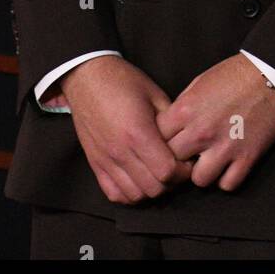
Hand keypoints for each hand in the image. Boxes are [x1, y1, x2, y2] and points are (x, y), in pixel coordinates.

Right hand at [61, 55, 195, 204]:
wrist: (87, 77)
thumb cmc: (123, 81)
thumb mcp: (154, 94)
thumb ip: (171, 121)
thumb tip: (186, 142)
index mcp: (138, 132)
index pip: (167, 171)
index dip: (183, 170)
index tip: (187, 160)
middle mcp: (120, 151)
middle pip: (153, 188)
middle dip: (171, 182)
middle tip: (176, 168)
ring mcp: (105, 160)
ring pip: (135, 195)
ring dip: (151, 189)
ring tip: (157, 174)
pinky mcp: (95, 164)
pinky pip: (114, 193)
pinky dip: (129, 193)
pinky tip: (138, 180)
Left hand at [155, 53, 274, 191]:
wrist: (269, 75)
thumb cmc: (233, 75)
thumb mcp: (199, 83)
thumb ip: (182, 107)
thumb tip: (170, 127)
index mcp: (186, 110)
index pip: (157, 139)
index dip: (161, 142)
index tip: (169, 142)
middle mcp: (201, 131)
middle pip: (174, 162)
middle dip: (178, 159)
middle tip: (188, 155)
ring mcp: (225, 147)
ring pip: (199, 181)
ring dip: (202, 172)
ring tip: (208, 162)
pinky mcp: (247, 158)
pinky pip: (227, 185)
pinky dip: (226, 178)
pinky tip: (228, 166)